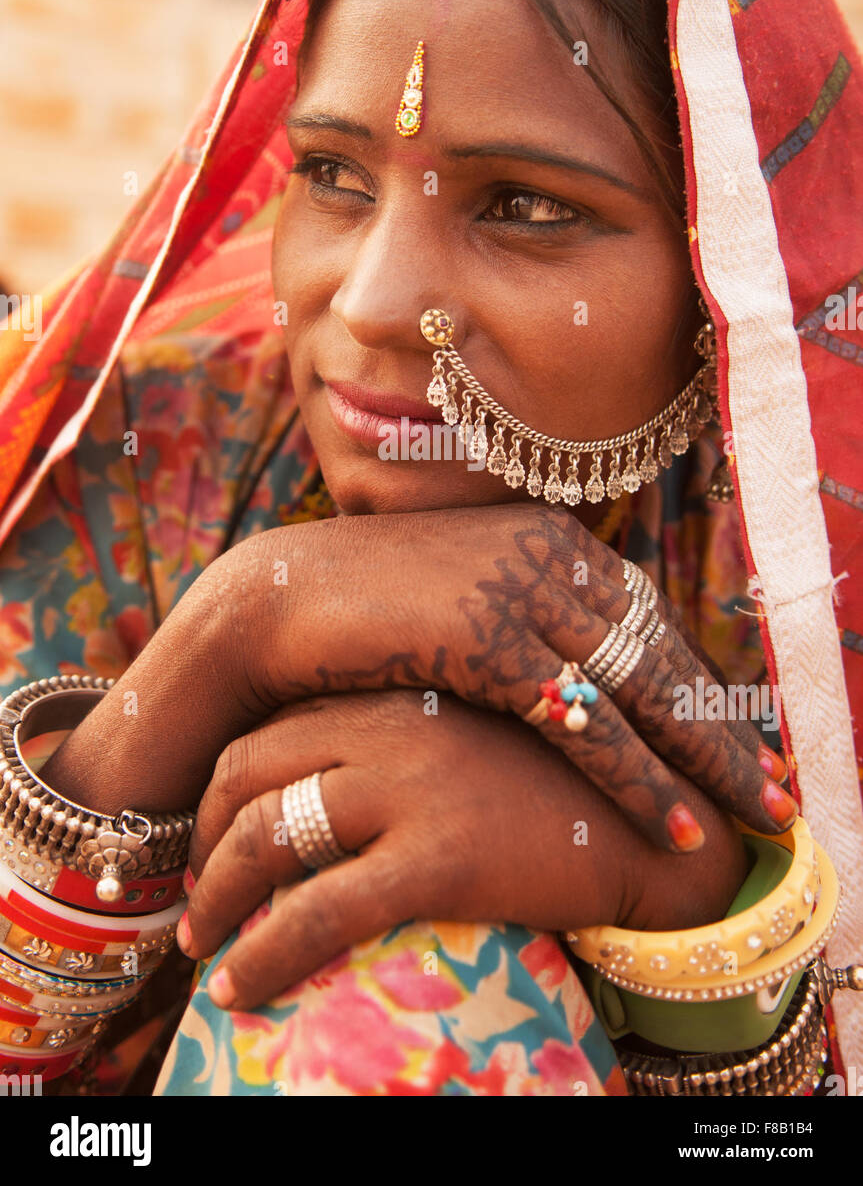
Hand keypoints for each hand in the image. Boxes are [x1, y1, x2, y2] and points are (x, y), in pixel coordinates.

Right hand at [42, 503, 793, 849]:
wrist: (272, 599)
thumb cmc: (361, 607)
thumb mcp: (461, 595)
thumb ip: (522, 614)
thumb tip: (568, 667)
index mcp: (549, 537)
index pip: (650, 619)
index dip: (702, 682)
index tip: (742, 732)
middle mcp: (551, 555)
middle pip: (665, 655)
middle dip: (726, 727)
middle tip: (779, 787)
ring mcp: (522, 594)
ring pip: (643, 692)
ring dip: (708, 761)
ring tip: (761, 815)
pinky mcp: (489, 641)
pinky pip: (586, 724)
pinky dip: (639, 778)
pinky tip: (678, 822)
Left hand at [178, 690, 746, 1010]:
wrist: (662, 826)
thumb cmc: (568, 784)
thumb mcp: (481, 729)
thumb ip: (411, 729)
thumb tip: (338, 776)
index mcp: (399, 689)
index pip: (273, 725)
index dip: (226, 786)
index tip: (213, 833)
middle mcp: (392, 726)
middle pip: (250, 770)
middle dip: (202, 837)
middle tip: (194, 895)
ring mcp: (414, 787)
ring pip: (268, 834)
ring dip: (214, 897)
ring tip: (201, 947)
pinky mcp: (440, 855)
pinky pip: (316, 911)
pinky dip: (261, 954)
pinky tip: (236, 991)